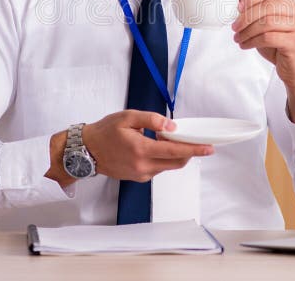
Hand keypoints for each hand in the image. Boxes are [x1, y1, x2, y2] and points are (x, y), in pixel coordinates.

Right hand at [46, 110, 213, 186]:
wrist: (86, 150)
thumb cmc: (105, 132)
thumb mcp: (128, 117)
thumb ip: (152, 119)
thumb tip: (172, 126)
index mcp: (141, 150)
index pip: (175, 152)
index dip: (195, 150)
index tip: (209, 148)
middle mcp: (143, 166)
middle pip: (176, 163)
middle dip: (188, 152)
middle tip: (192, 140)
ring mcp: (141, 174)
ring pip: (167, 166)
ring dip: (173, 154)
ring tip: (163, 138)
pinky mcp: (138, 177)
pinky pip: (158, 168)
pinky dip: (162, 158)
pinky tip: (153, 146)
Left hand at [232, 0, 294, 123]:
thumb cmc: (280, 46)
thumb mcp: (267, 26)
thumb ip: (258, 13)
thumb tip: (240, 3)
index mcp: (293, 3)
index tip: (238, 8)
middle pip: (267, 6)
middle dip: (246, 17)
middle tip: (235, 27)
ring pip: (266, 22)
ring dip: (247, 31)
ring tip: (238, 38)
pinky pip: (268, 37)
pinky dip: (252, 41)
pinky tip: (245, 46)